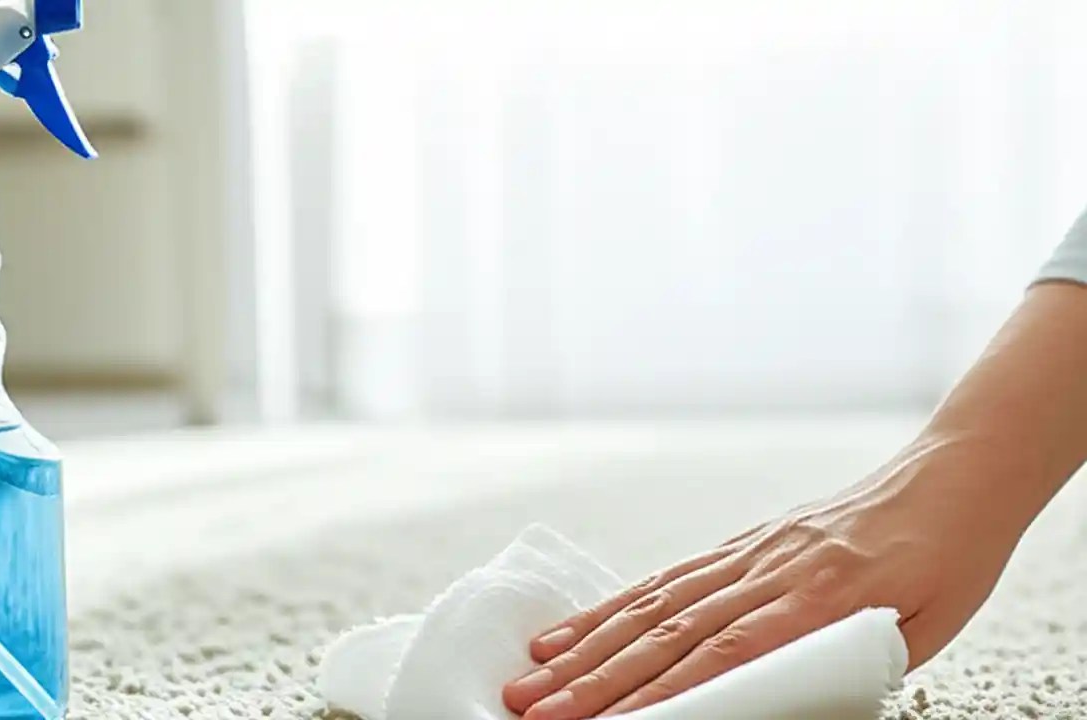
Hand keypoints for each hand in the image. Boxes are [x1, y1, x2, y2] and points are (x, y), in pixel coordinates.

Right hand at [502, 434, 1032, 719]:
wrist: (950, 479)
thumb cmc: (947, 561)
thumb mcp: (920, 631)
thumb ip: (842, 662)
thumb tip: (774, 696)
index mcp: (820, 596)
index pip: (722, 656)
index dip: (658, 695)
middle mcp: (771, 570)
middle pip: (668, 630)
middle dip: (595, 677)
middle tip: (538, 708)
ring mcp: (750, 553)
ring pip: (655, 602)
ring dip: (590, 643)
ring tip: (536, 673)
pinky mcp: (742, 543)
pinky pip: (670, 576)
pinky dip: (617, 603)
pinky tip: (579, 626)